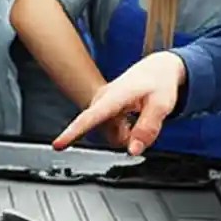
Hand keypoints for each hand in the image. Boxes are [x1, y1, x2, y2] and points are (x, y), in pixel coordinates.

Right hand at [54, 51, 184, 155]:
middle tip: (144, 117)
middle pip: (106, 132)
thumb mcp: (162, 105)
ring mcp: (99, 103)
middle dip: (126, 135)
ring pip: (109, 134)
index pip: (91, 117)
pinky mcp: (100, 109)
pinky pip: (109, 130)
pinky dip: (122, 129)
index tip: (58, 144)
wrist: (156, 69)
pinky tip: (131, 115)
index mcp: (115, 95)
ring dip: (125, 133)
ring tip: (138, 113)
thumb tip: (132, 151)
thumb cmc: (159, 83)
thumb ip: (148, 129)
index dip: (73, 132)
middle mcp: (102, 98)